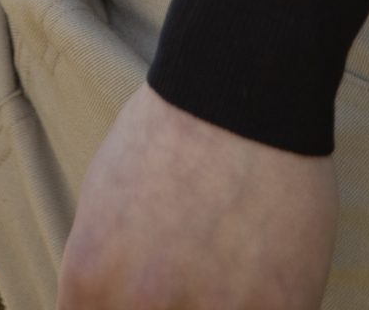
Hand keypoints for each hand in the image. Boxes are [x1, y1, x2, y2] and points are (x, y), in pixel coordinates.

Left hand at [59, 82, 335, 309]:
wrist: (242, 80)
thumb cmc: (169, 134)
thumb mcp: (103, 205)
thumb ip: (104, 283)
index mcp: (90, 280)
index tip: (149, 304)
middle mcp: (141, 302)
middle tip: (189, 285)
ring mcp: (213, 309)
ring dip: (219, 308)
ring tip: (224, 277)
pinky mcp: (277, 307)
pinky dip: (265, 308)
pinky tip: (264, 280)